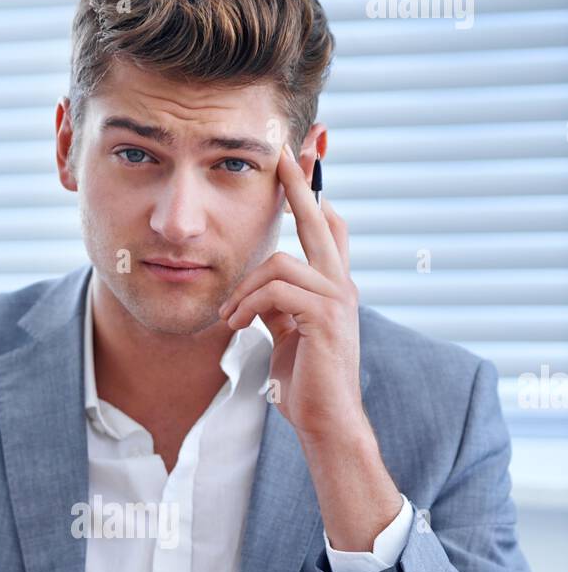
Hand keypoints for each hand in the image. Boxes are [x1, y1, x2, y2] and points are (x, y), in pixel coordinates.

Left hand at [217, 142, 363, 444]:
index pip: (328, 227)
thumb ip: (277, 304)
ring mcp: (337, 300)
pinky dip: (249, 305)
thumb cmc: (306, 382)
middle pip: (321, 220)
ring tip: (231, 319)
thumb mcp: (286, 334)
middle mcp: (341, 285)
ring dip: (244, 290)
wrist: (326, 421)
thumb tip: (259, 288)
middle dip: (299, 184)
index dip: (313, 193)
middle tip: (283, 150)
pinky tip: (238, 326)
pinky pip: (276, 290)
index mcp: (333, 285)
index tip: (300, 157)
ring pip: (280, 263)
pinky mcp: (325, 318)